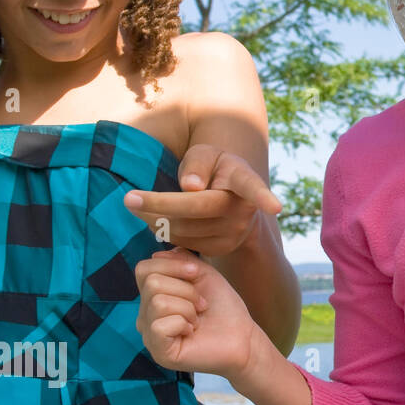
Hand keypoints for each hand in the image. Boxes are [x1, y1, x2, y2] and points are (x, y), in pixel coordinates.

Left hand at [123, 144, 281, 255]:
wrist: (228, 198)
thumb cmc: (215, 169)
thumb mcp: (208, 155)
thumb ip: (198, 163)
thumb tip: (191, 186)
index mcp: (245, 181)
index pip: (254, 188)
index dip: (264, 197)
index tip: (276, 207)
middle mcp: (244, 211)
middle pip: (199, 208)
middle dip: (160, 204)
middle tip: (128, 198)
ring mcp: (234, 233)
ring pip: (186, 228)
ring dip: (155, 219)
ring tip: (138, 205)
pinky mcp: (221, 249)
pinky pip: (184, 242)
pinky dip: (163, 231)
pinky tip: (154, 219)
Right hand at [135, 247, 259, 380]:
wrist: (242, 336)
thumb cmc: (223, 307)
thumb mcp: (203, 274)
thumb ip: (181, 260)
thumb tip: (158, 254)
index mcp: (153, 296)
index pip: (143, 269)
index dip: (172, 265)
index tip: (196, 274)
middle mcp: (146, 315)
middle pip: (152, 284)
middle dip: (186, 290)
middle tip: (201, 305)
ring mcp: (149, 334)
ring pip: (158, 303)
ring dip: (188, 307)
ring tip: (198, 319)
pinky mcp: (158, 351)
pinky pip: (159, 326)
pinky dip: (183, 324)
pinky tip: (191, 332)